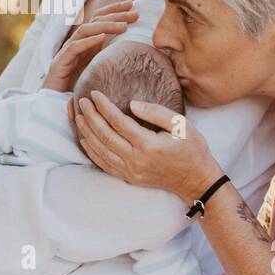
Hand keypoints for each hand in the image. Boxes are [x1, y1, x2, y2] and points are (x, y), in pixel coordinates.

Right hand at [40, 0, 138, 91]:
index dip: (114, 9)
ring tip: (123, 26)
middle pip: (94, 21)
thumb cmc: (78, 88)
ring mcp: (67, 51)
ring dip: (105, 26)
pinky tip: (101, 38)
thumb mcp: (99, 69)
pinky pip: (74, 47)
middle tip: (135, 13)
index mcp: (86, 42)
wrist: (54, 104)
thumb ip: (110, 58)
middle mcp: (76, 42)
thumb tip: (134, 50)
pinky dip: (88, 41)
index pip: (99, 19)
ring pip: (85, 30)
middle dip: (115, 15)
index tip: (133, 5)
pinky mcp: (60, 62)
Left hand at [69, 89, 221, 200]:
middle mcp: (136, 160)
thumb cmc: (192, 149)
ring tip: (78, 117)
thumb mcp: (182, 125)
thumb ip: (156, 112)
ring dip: (87, 133)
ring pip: (101, 151)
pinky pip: (104, 164)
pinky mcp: (129, 178)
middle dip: (90, 117)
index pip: (118, 122)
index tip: (95, 94)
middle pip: (105, 136)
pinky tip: (85, 139)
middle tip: (81, 101)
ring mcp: (131, 171)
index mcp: (148, 145)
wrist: (196, 180)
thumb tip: (132, 104)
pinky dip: (92, 151)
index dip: (104, 107)